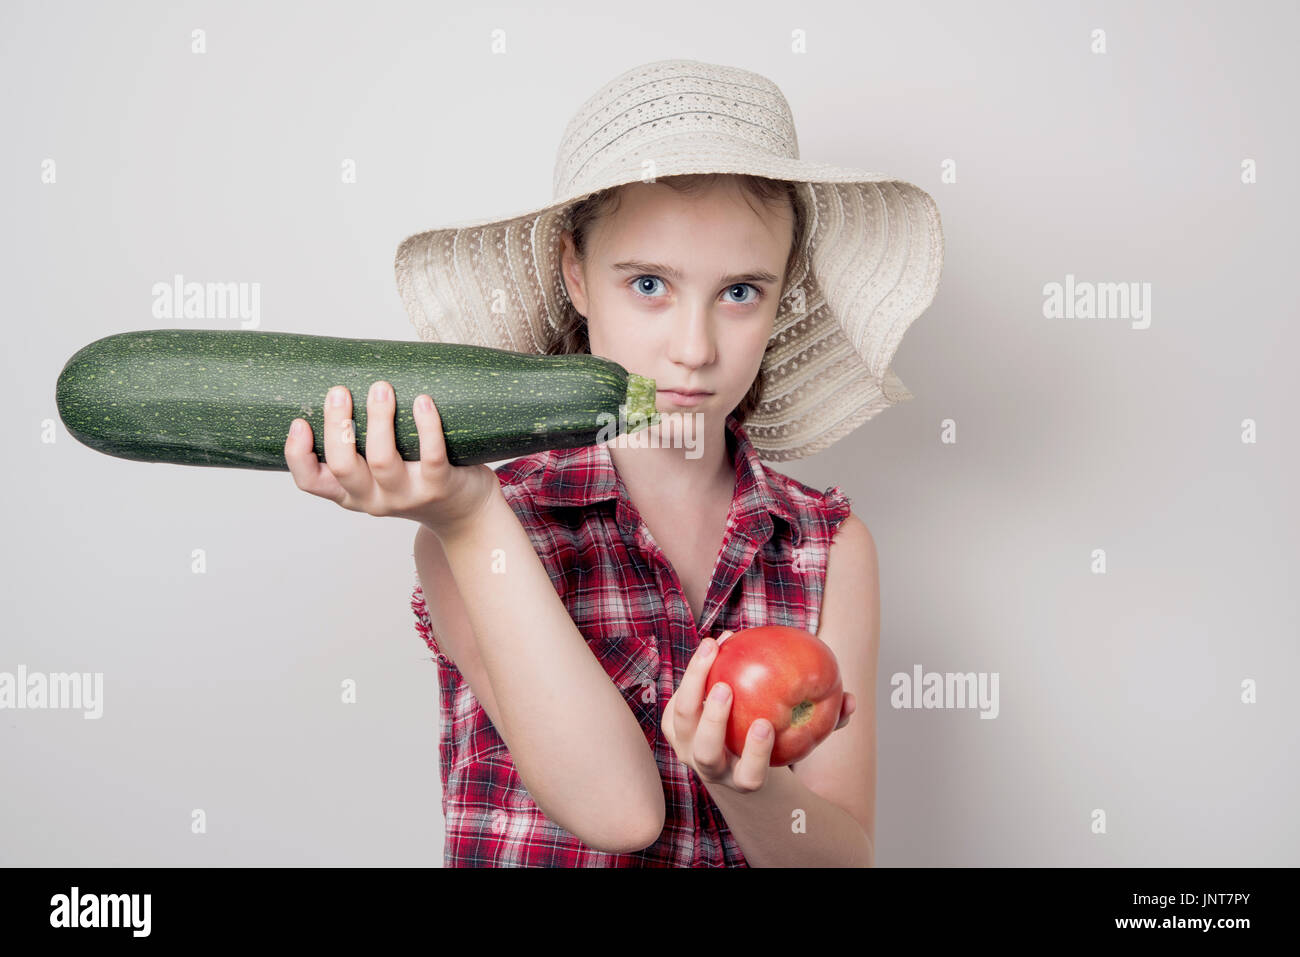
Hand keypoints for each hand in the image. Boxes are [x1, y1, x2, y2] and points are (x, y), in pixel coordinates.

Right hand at [283, 381, 499, 532]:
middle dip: (338, 426)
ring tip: (381, 388)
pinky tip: (422, 401)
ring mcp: (407, 495)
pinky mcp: (439, 487)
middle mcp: (374, 499)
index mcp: (351, 493)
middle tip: (339, 391)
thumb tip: (345, 373)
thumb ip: (359, 442)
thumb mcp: (378, 472)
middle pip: (343, 467)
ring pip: (382, 460)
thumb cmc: (416, 480)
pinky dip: (426, 425)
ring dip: (379, 420)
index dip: (298, 455)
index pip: (311, 482)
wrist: (465, 513)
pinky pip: (430, 456)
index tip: (299, 422)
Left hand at [661, 630, 856, 794]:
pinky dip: (695, 670)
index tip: (765, 725)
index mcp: (744, 780)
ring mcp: (686, 749)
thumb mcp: (803, 738)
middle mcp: (712, 769)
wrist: (733, 761)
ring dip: (693, 683)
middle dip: (712, 721)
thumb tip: (851, 700)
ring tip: (714, 648)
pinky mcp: (674, 727)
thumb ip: (827, 721)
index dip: (755, 753)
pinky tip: (718, 642)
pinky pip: (679, 698)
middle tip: (724, 687)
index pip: (749, 775)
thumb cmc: (778, 744)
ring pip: (680, 722)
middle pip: (704, 752)